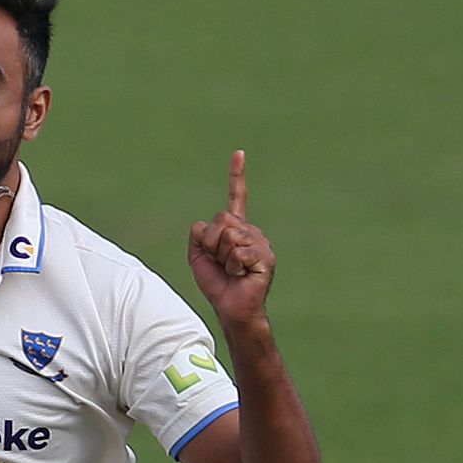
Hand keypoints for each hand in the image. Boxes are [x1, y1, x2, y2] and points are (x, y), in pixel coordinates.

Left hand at [188, 150, 275, 331]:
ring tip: (232, 272)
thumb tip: (206, 224)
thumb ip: (198, 235)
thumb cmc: (217, 285)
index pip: (236, 198)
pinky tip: (241, 276)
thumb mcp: (197, 256)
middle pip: (221, 220)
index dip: (236, 176)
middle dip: (212, 244)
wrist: (232, 309)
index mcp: (236, 229)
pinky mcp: (265, 257)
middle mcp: (251, 231)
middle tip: (221, 263)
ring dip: (222, 257)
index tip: (238, 153)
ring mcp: (260, 243)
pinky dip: (233, 267)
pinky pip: (238, 252)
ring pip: (228, 235)